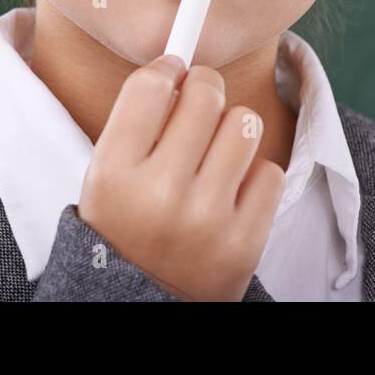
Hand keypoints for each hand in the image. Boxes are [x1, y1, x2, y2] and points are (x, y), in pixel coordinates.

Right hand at [77, 54, 285, 300]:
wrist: (142, 308)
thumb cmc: (127, 228)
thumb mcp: (105, 177)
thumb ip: (135, 123)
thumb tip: (181, 65)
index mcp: (113, 174)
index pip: (150, 86)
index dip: (167, 69)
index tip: (174, 72)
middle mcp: (159, 194)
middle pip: (205, 94)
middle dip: (205, 89)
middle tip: (201, 103)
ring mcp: (206, 219)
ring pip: (245, 123)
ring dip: (233, 130)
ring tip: (215, 153)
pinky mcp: (245, 242)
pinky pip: (269, 170)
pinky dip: (253, 175)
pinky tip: (231, 192)